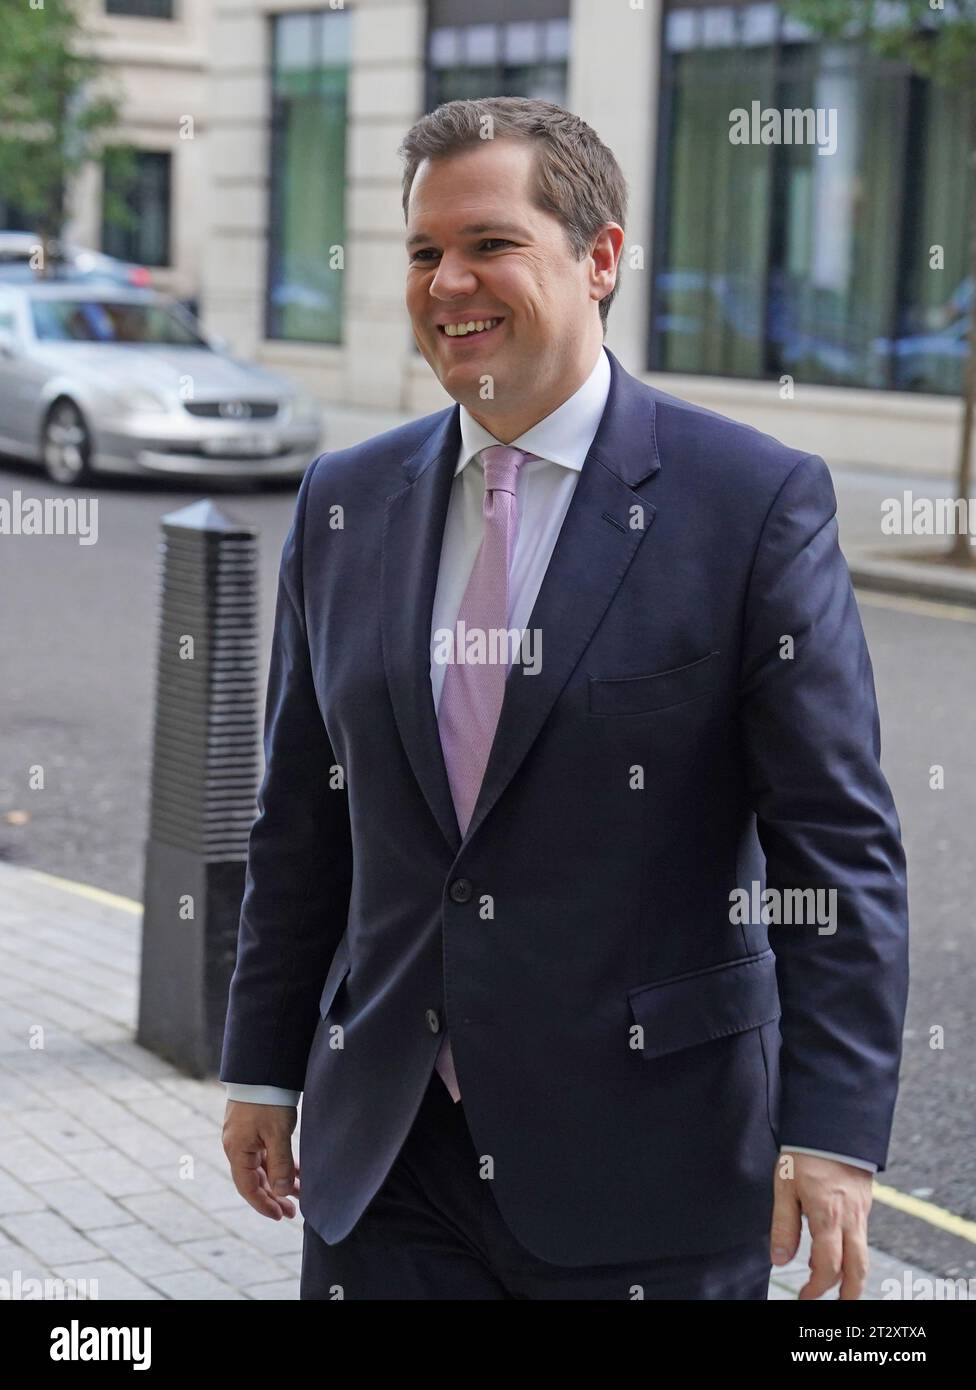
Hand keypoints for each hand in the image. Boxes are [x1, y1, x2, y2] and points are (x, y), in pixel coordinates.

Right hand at [222, 1100, 299, 1219]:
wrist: (263, 1068)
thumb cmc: (268, 1099)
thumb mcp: (277, 1134)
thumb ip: (280, 1164)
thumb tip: (281, 1193)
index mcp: (237, 1150)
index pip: (248, 1187)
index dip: (264, 1204)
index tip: (279, 1216)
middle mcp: (237, 1146)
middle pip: (254, 1179)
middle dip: (273, 1196)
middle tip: (292, 1212)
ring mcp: (244, 1136)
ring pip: (262, 1166)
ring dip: (279, 1180)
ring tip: (299, 1193)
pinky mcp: (254, 1127)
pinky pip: (266, 1153)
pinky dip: (280, 1163)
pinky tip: (295, 1171)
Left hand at [771, 1151, 872, 1299]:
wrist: (833, 1124)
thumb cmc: (805, 1152)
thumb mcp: (784, 1186)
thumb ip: (783, 1225)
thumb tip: (780, 1259)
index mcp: (828, 1216)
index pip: (828, 1266)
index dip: (817, 1288)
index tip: (804, 1297)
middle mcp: (850, 1218)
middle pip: (858, 1269)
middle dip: (849, 1294)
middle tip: (836, 1307)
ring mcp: (861, 1212)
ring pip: (864, 1255)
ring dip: (853, 1277)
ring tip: (838, 1289)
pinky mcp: (865, 1203)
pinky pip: (862, 1238)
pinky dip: (854, 1254)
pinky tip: (839, 1254)